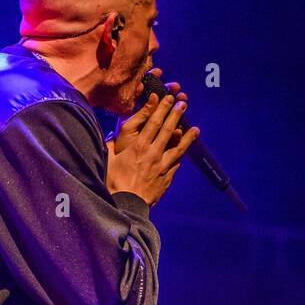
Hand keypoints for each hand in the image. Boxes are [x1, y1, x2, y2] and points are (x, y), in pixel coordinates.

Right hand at [105, 79, 198, 206]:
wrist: (126, 206)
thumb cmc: (114, 183)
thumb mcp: (108, 160)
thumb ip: (111, 146)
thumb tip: (110, 137)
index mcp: (139, 147)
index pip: (153, 122)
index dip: (162, 108)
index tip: (168, 98)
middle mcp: (153, 154)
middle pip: (168, 131)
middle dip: (176, 115)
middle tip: (183, 104)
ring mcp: (162, 167)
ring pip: (178, 148)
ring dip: (187, 137)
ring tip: (195, 129)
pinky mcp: (166, 179)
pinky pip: (175, 165)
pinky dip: (180, 157)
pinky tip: (183, 153)